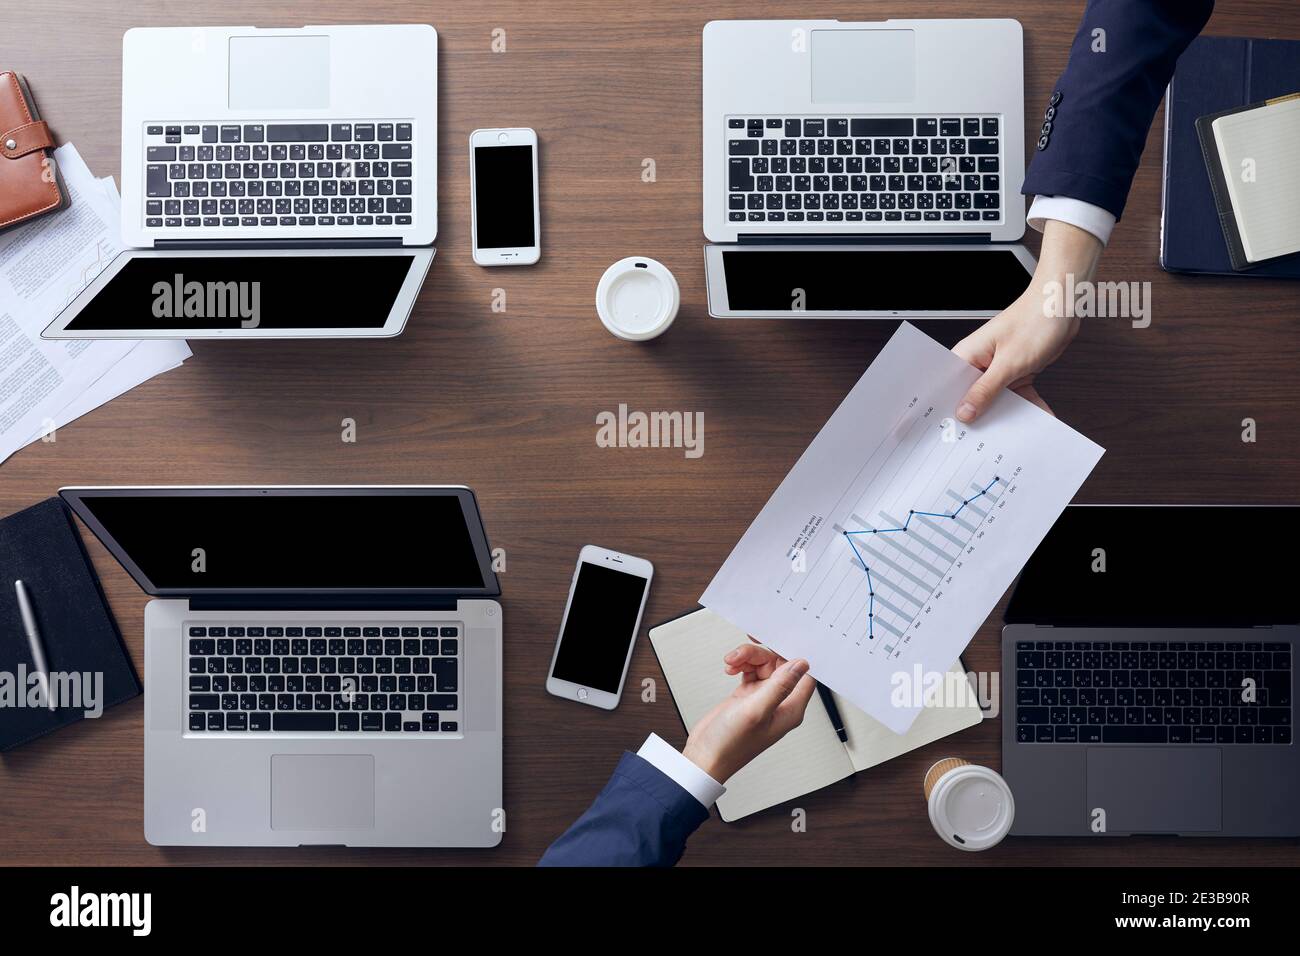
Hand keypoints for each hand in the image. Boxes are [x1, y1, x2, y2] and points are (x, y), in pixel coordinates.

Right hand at [682, 643, 815, 783]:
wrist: (704, 755)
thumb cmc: (730, 744)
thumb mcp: (756, 710)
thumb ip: (780, 686)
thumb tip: (801, 665)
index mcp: (791, 709)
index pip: (804, 675)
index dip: (793, 656)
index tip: (778, 643)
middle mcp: (780, 703)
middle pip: (780, 665)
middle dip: (761, 654)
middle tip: (743, 653)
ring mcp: (763, 698)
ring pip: (763, 665)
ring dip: (747, 658)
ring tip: (731, 662)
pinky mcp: (747, 696)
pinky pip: (750, 670)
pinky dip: (740, 665)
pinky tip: (730, 669)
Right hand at [953, 219, 1102, 422]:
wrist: (1062, 304)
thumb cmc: (1034, 321)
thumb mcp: (1009, 362)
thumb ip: (986, 389)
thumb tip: (965, 412)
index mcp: (966, 356)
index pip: (948, 389)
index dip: (946, 411)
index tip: (949, 434)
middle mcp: (979, 364)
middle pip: (972, 399)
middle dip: (980, 418)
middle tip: (985, 440)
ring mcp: (997, 369)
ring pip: (996, 401)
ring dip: (1008, 415)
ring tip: (1015, 433)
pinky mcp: (1016, 372)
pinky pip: (1017, 397)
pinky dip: (1028, 407)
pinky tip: (1038, 419)